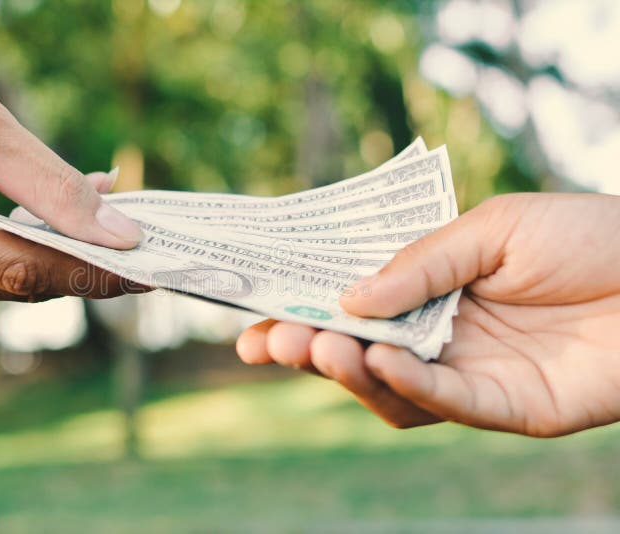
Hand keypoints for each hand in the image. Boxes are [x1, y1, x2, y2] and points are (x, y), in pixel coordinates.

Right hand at [0, 2, 141, 300]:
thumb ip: (56, 187)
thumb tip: (121, 236)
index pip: (25, 271)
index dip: (93, 274)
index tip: (149, 272)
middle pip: (18, 282)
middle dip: (83, 264)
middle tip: (141, 245)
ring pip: (5, 280)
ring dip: (59, 253)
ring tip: (107, 218)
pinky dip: (27, 247)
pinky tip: (58, 220)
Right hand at [237, 193, 619, 436]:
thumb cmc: (588, 237)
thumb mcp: (493, 228)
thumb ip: (421, 264)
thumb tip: (347, 298)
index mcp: (433, 292)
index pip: (355, 308)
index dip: (302, 311)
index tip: (252, 313)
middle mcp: (443, 338)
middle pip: (361, 354)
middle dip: (307, 349)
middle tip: (265, 340)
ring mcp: (473, 376)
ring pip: (394, 389)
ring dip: (350, 370)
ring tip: (315, 343)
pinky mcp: (509, 408)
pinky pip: (450, 404)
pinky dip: (411, 386)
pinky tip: (381, 360)